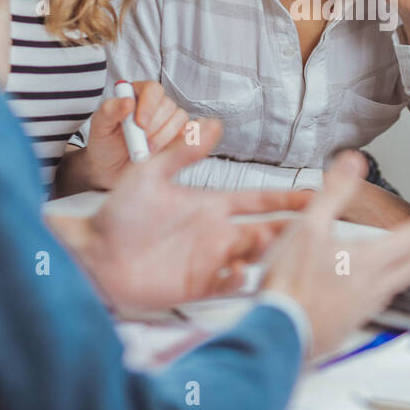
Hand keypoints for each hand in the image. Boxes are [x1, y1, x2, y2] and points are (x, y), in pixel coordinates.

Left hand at [62, 118, 312, 310]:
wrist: (93, 253)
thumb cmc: (118, 214)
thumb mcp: (149, 174)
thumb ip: (182, 151)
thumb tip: (211, 124)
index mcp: (210, 206)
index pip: (258, 200)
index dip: (287, 198)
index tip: (316, 194)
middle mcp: (215, 233)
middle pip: (265, 229)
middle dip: (290, 228)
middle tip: (315, 224)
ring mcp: (208, 260)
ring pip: (252, 256)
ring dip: (265, 251)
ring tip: (272, 243)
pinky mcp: (196, 286)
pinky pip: (227, 284)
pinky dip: (237, 279)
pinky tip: (238, 271)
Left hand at [64, 82, 188, 192]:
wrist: (111, 170)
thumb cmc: (105, 144)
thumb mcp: (100, 127)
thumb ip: (109, 111)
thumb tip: (127, 101)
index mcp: (136, 94)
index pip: (152, 89)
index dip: (149, 105)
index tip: (140, 124)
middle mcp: (155, 104)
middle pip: (168, 104)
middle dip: (154, 126)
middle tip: (139, 141)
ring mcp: (168, 120)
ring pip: (179, 118)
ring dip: (163, 137)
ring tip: (146, 149)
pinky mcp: (178, 136)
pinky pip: (189, 132)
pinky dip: (181, 140)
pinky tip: (164, 149)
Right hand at [261, 152, 409, 358]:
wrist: (279, 332)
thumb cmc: (290, 285)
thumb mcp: (308, 228)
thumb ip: (333, 193)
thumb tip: (352, 163)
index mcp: (368, 262)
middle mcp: (374, 287)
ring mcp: (364, 307)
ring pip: (400, 282)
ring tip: (408, 250)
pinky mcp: (350, 322)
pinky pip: (381, 298)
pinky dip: (388, 282)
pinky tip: (373, 281)